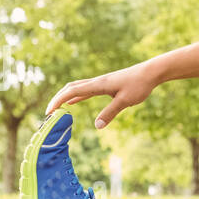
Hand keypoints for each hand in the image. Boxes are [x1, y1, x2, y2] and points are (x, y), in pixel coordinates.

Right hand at [45, 62, 159, 127]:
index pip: (72, 92)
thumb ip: (111, 113)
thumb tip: (97, 126)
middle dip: (57, 99)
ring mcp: (100, 83)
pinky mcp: (105, 85)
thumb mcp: (125, 101)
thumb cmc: (139, 85)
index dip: (58, 101)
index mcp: (98, 85)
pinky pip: (86, 90)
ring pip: (76, 88)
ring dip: (65, 97)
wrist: (150, 73)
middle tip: (48, 113)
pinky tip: (73, 103)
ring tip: (56, 109)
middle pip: (70, 88)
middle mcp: (96, 82)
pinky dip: (76, 97)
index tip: (49, 112)